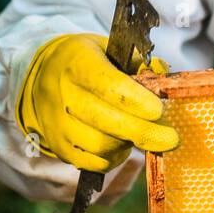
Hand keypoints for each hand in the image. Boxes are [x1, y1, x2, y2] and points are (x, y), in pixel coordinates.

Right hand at [17, 33, 177, 170]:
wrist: (43, 77)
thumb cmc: (86, 63)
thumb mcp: (108, 49)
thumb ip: (137, 63)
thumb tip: (163, 76)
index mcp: (78, 63)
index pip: (109, 86)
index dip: (137, 101)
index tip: (159, 111)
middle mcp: (64, 94)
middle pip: (107, 121)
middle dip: (143, 132)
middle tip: (170, 138)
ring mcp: (58, 123)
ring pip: (101, 146)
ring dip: (127, 145)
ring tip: (138, 134)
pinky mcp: (59, 147)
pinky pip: (93, 163)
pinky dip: (113, 159)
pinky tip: (121, 146)